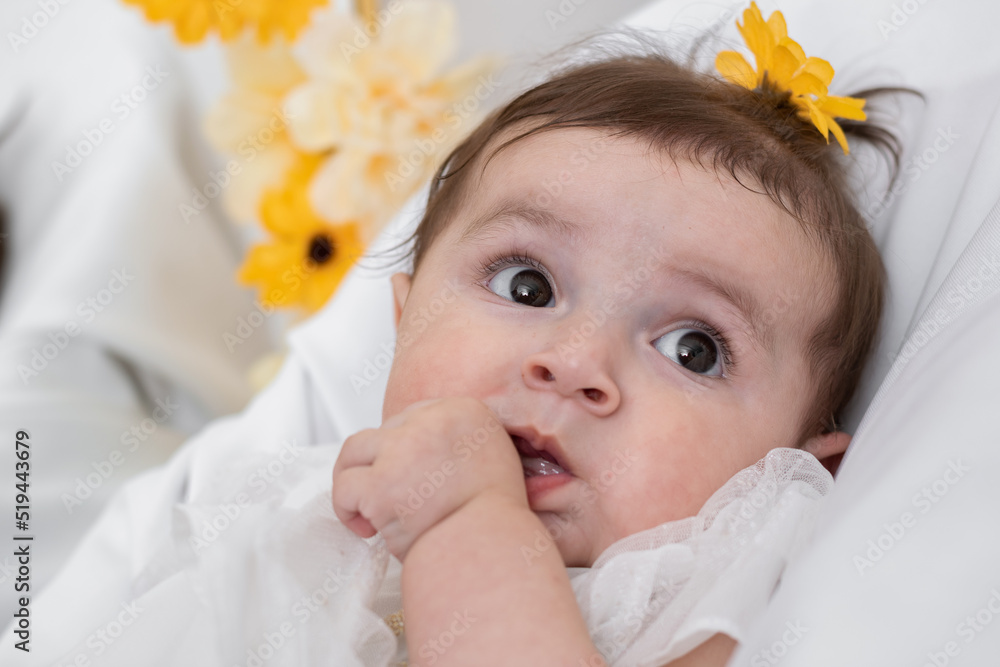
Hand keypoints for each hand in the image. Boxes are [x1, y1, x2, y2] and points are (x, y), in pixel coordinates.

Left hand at [331, 397, 526, 560]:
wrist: (491, 552)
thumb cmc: (494, 521)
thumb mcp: (494, 459)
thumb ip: (458, 445)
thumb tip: (419, 453)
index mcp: (465, 412)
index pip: (417, 415)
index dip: (406, 449)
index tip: (408, 475)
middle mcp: (433, 422)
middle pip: (384, 430)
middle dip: (380, 463)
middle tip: (386, 496)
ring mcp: (403, 451)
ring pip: (354, 451)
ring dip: (356, 480)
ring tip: (366, 508)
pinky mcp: (380, 484)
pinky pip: (344, 487)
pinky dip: (348, 509)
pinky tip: (366, 528)